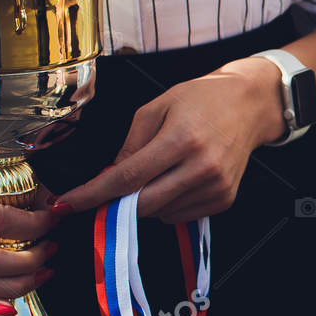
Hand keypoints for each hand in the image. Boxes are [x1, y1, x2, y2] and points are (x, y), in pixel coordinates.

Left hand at [57, 58, 283, 221]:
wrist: (249, 105)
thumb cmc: (200, 99)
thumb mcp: (157, 107)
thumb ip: (130, 144)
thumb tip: (109, 178)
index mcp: (181, 139)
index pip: (127, 177)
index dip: (93, 194)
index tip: (66, 204)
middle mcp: (201, 167)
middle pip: (142, 203)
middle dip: (115, 204)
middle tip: (102, 196)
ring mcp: (215, 187)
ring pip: (160, 213)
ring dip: (145, 201)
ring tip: (158, 172)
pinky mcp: (224, 199)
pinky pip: (180, 216)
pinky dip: (167, 204)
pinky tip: (176, 180)